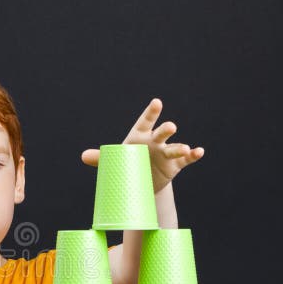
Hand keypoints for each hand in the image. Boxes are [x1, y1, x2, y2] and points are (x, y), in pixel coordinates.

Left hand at [81, 98, 203, 192]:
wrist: (140, 181)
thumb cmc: (126, 164)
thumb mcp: (113, 160)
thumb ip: (100, 157)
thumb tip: (83, 156)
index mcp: (139, 136)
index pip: (145, 122)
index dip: (151, 113)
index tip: (157, 102)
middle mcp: (155, 141)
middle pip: (161, 133)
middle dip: (166, 129)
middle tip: (171, 126)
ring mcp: (166, 152)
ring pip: (175, 147)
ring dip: (181, 147)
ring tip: (186, 148)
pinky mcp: (175, 164)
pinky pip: (186, 159)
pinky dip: (193, 155)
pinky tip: (198, 152)